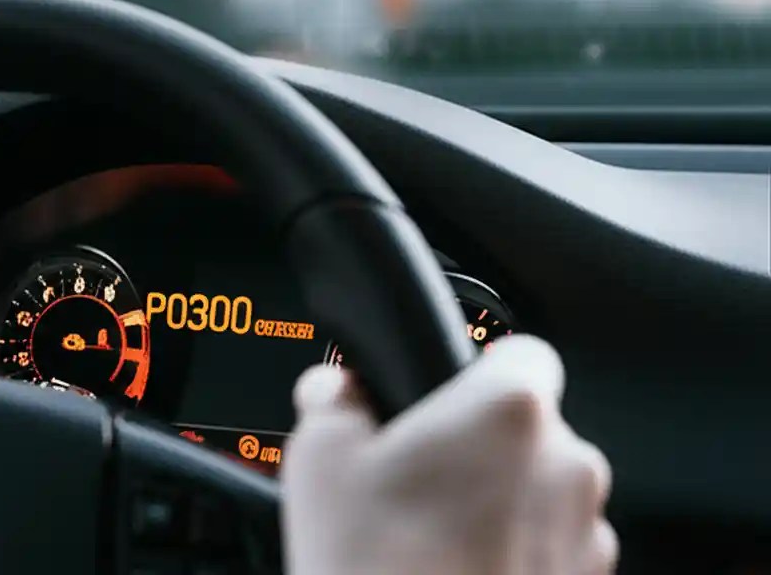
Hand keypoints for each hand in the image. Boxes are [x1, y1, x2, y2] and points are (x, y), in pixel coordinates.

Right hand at [282, 335, 615, 574]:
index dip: (473, 369)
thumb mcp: (317, 461)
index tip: (440, 397)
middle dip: (476, 443)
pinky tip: (454, 572)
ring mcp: (585, 533)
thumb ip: (332, 400)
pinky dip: (513, 552)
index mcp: (507, 410)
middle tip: (413, 477)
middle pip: (526, 425)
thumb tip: (336, 389)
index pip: (519, 348)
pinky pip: (550, 546)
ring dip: (498, 500)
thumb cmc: (375, 570)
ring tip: (428, 536)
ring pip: (540, 489)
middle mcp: (566, 464)